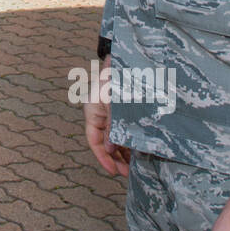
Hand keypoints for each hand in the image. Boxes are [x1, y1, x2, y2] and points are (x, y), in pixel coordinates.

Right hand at [82, 57, 130, 176]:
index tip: (114, 172)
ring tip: (134, 165)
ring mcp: (110, 110)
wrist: (129, 58)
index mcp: (92, 110)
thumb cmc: (120, 78)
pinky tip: (137, 149)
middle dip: (115, 157)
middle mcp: (99, 112)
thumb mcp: (116, 106)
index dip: (103, 157)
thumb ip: (113, 128)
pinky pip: (122, 127)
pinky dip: (128, 138)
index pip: (93, 139)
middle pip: (104, 140)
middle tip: (127, 173)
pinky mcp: (121, 107)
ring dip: (123, 150)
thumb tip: (110, 149)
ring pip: (114, 135)